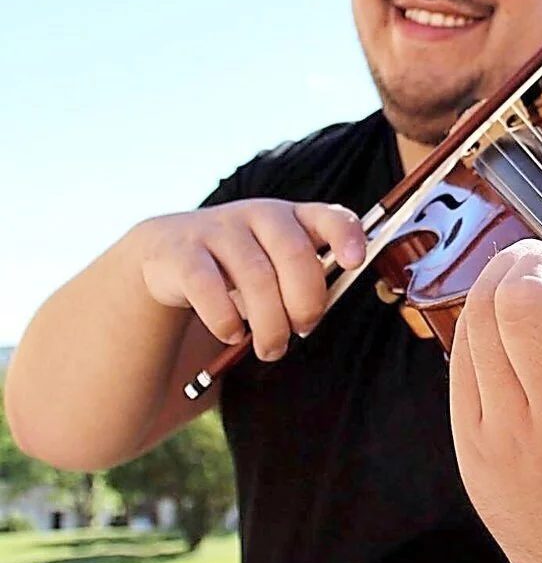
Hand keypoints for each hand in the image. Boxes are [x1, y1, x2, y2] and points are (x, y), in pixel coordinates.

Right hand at [132, 199, 365, 359]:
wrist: (166, 254)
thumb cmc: (239, 266)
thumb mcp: (276, 264)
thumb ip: (304, 281)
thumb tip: (316, 315)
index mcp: (293, 217)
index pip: (330, 216)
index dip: (346, 236)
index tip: (355, 263)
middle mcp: (259, 214)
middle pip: (295, 254)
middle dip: (306, 302)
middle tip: (303, 330)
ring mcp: (219, 229)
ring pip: (256, 277)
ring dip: (270, 323)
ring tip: (271, 348)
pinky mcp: (183, 253)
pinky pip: (208, 288)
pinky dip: (226, 319)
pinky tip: (232, 334)